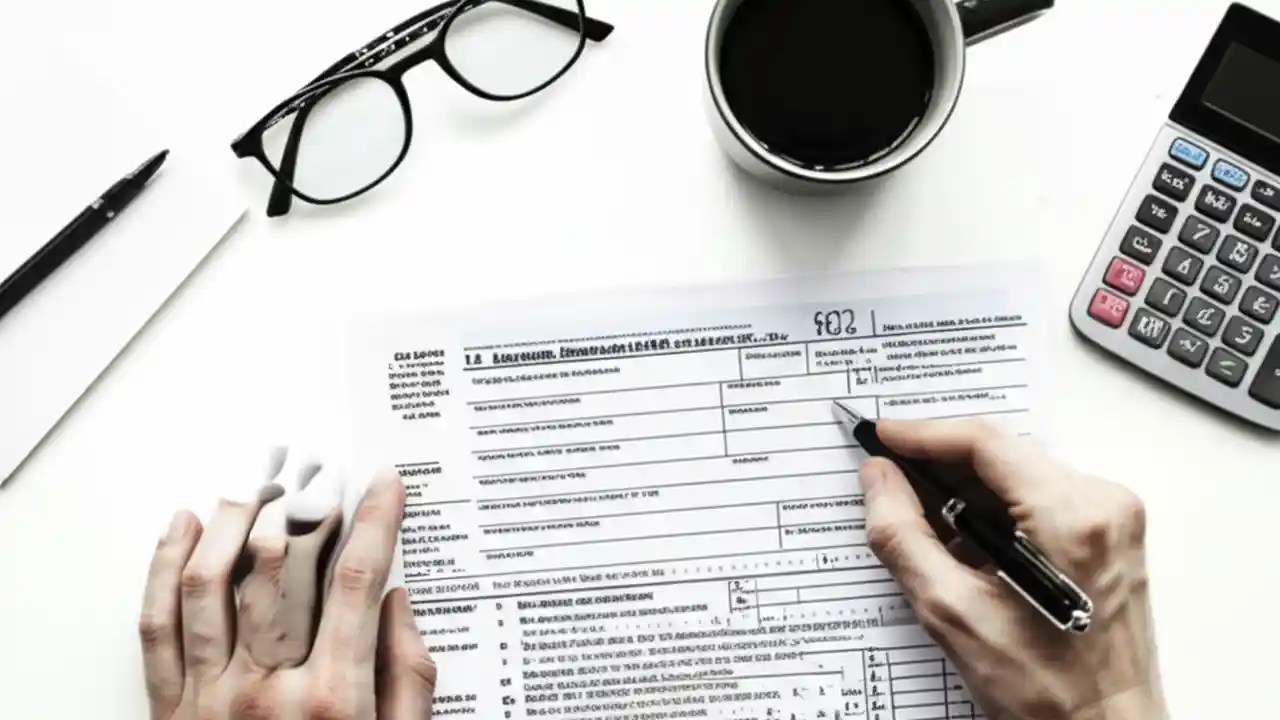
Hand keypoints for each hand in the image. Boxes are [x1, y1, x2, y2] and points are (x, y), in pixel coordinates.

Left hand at [138, 471, 435, 718]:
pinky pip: (157, 625)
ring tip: (252, 482)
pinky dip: (162, 568)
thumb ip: (407, 680)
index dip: (373, 522)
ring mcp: (210, 699)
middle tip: (312, 467)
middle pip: (276, 569)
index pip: (354, 582)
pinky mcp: (170, 711)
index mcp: (334, 700)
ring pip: (209, 583)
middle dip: (298, 505)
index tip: (383, 485)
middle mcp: (267, 691)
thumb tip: (398, 606)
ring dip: (230, 520)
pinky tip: (180, 528)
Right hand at [860, 420, 1166, 719]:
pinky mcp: (1110, 533)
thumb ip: (904, 536)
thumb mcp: (952, 613)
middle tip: (890, 481)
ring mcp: (1112, 518)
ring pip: (1018, 473)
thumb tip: (879, 480)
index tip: (884, 437)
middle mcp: (1103, 506)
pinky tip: (968, 544)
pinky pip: (1039, 496)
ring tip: (927, 525)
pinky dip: (996, 509)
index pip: (986, 443)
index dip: (924, 434)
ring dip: (967, 490)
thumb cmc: (1047, 692)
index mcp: (1072, 518)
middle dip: (941, 465)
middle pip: (1003, 454)